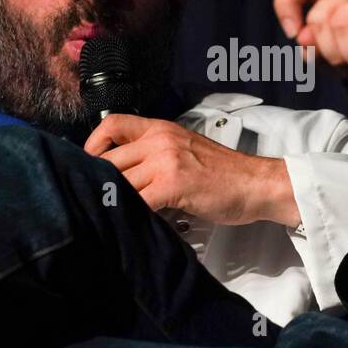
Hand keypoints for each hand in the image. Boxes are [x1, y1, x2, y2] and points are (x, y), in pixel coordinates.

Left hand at [84, 114, 300, 225]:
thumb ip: (155, 154)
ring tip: (115, 216)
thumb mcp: (185, 150)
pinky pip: (139, 201)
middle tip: (100, 201)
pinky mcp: (173, 184)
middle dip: (100, 183)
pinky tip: (136, 224)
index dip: (93, 145)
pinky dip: (132, 214)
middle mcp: (160, 139)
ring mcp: (166, 161)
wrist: (256, 183)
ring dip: (115, 202)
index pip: (112, 124)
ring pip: (120, 182)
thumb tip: (125, 175)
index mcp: (161, 129)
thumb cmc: (225, 173)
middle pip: (109, 159)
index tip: (90, 166)